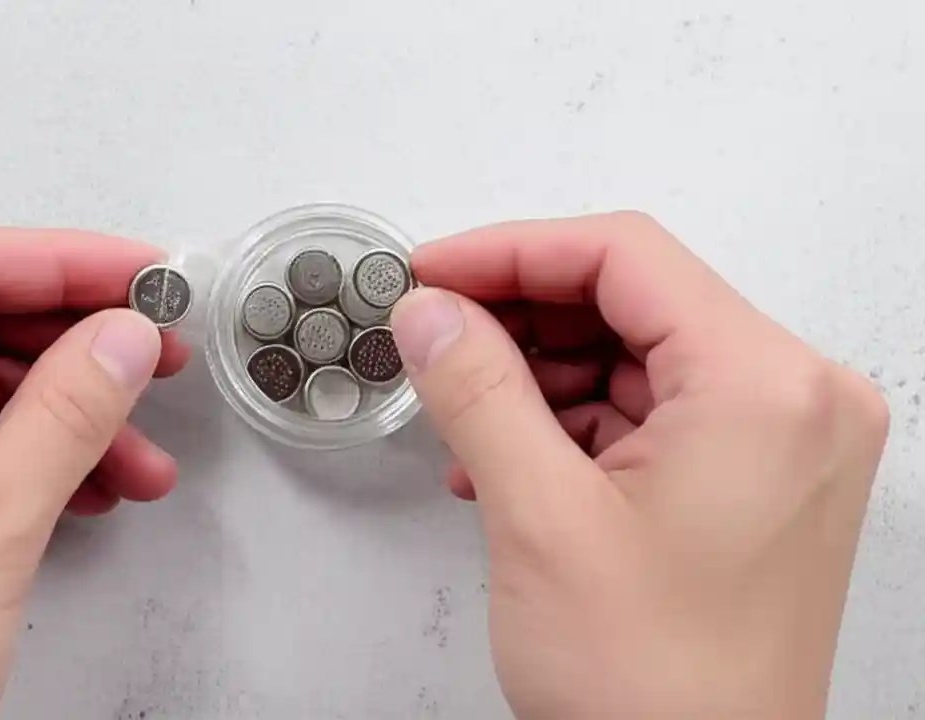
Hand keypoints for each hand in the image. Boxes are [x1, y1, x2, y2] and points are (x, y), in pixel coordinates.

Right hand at [391, 212, 888, 718]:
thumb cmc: (655, 691)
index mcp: (765, 388)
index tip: (431, 272)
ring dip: (541, 378)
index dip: (509, 252)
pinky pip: (654, 413)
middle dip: (520, 318)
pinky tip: (508, 460)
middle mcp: (796, 400)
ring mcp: (783, 443)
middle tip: (432, 336)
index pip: (624, 257)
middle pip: (633, 301)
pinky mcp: (756, 481)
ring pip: (637, 357)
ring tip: (464, 421)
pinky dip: (576, 423)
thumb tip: (431, 312)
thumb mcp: (540, 518)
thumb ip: (477, 391)